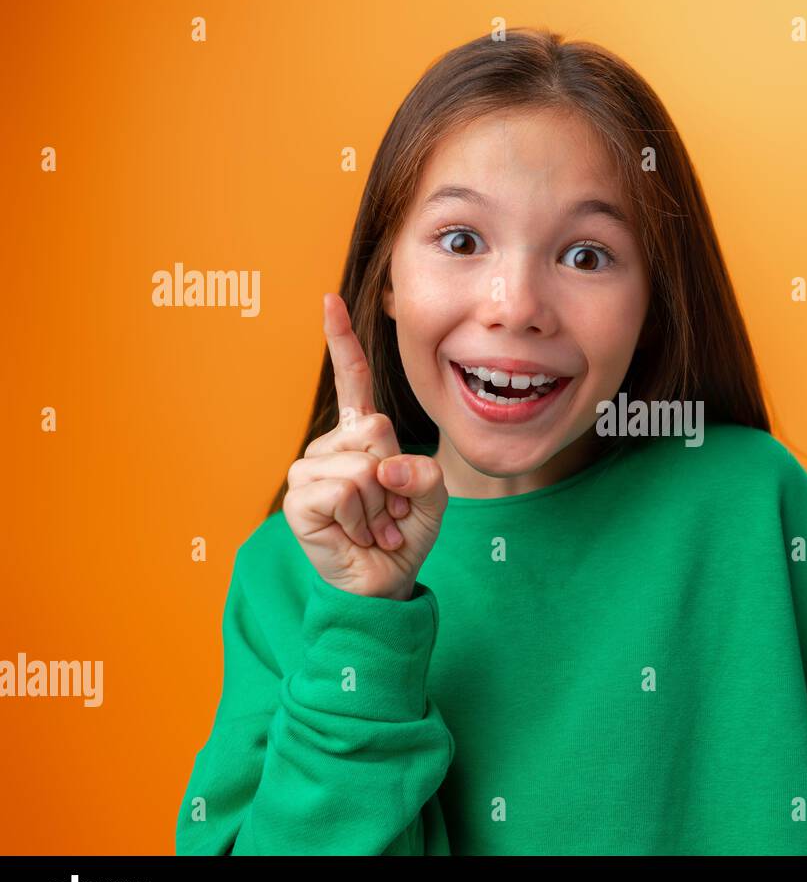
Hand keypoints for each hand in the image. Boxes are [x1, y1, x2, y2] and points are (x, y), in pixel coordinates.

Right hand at [283, 293, 447, 600]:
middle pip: (375, 428)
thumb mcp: (433, 497)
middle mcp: (331, 447)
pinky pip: (344, 490)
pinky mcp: (299, 499)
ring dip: (381, 505)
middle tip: (390, 509)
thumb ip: (422, 473)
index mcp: (361, 437)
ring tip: (373, 525)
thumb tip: (380, 468)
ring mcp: (311, 471)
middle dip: (397, 476)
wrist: (386, 581)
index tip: (330, 300)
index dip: (342, 341)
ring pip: (363, 465)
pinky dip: (362, 518)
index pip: (351, 382)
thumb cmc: (404, 534)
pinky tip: (356, 534)